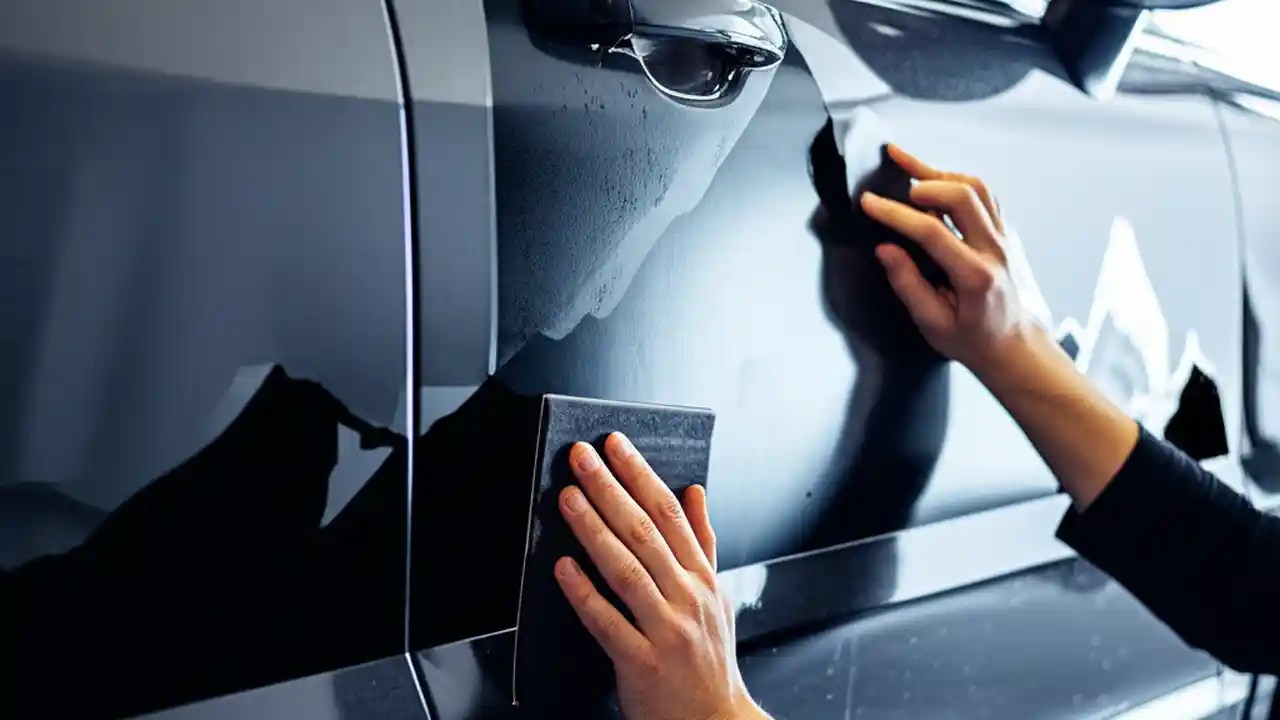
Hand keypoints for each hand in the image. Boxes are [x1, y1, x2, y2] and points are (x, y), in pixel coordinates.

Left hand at [555, 433, 767, 719]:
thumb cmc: (710, 661)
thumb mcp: (718, 594)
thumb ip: (703, 542)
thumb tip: (694, 492)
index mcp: (702, 577)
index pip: (669, 512)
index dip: (640, 474)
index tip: (615, 445)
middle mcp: (687, 597)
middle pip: (645, 532)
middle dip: (610, 488)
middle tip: (581, 457)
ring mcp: (666, 630)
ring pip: (626, 570)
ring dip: (594, 529)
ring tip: (568, 498)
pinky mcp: (642, 663)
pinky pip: (607, 623)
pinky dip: (584, 594)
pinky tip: (562, 568)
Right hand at [864, 146, 1137, 509]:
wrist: (1019, 349)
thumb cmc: (975, 342)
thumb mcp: (933, 324)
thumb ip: (908, 284)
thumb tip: (886, 249)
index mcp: (974, 275)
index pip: (931, 230)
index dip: (895, 213)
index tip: (869, 203)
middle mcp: (995, 249)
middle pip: (962, 194)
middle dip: (923, 179)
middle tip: (892, 177)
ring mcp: (1006, 238)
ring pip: (978, 187)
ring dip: (941, 173)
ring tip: (910, 165)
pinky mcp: (1007, 234)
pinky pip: (985, 196)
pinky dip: (957, 183)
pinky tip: (936, 183)